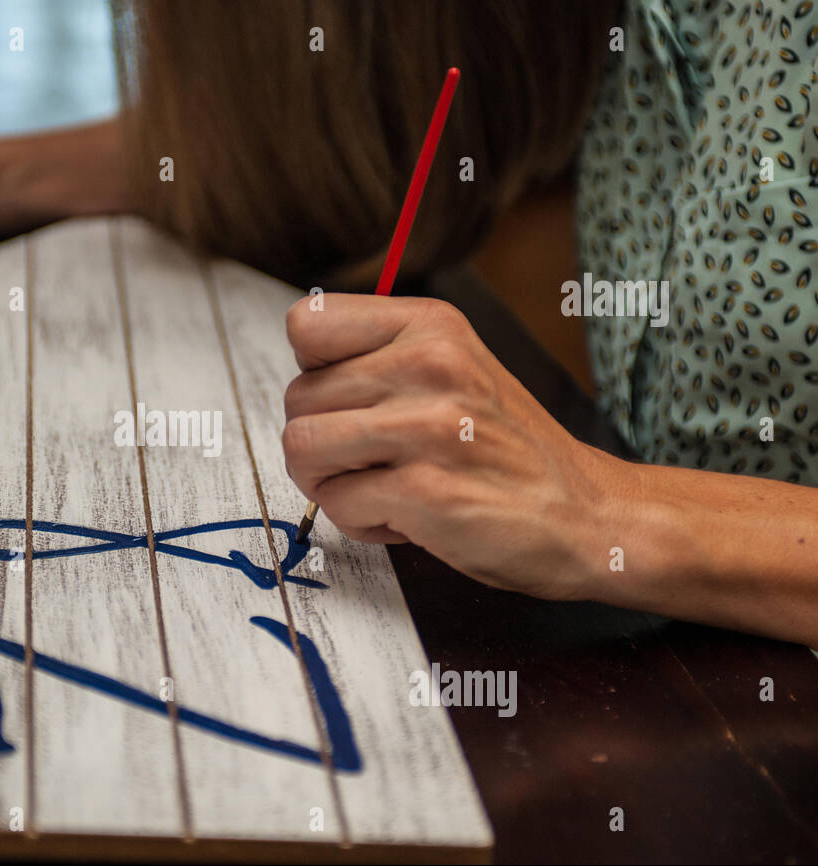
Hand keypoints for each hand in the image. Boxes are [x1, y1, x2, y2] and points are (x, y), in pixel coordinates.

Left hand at [281, 294, 625, 600]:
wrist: (588, 515)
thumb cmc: (505, 450)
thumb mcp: (452, 369)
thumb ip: (378, 357)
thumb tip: (300, 370)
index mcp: (432, 325)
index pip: (306, 323)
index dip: (314, 371)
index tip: (353, 400)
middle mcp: (430, 364)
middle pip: (296, 398)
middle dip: (323, 443)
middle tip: (378, 461)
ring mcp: (428, 427)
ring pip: (301, 448)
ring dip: (331, 483)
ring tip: (385, 487)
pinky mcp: (424, 489)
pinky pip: (335, 504)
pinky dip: (360, 522)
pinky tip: (409, 516)